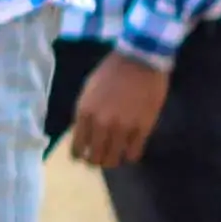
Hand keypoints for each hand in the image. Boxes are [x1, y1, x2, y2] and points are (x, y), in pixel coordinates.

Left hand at [67, 50, 170, 169]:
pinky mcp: (142, 129)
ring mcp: (123, 128)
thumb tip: (82, 133)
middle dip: (95, 161)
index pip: (77, 146)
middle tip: (99, 159)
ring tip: (115, 157)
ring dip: (112, 161)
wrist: (139, 60)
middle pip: (95, 157)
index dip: (79, 155)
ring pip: (114, 160)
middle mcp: (101, 124)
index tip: (82, 156)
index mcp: (84, 112)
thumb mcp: (88, 90)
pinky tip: (129, 151)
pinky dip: (130, 156)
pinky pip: (133, 154)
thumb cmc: (111, 71)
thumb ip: (84, 113)